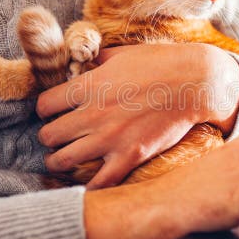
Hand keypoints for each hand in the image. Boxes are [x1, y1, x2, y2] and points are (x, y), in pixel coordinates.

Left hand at [36, 43, 238, 187]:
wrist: (195, 84)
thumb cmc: (160, 63)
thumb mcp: (121, 54)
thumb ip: (95, 62)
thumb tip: (79, 63)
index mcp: (89, 86)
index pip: (44, 105)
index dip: (45, 109)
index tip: (52, 112)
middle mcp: (94, 114)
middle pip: (48, 135)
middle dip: (49, 136)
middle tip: (57, 136)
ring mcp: (111, 138)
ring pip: (63, 160)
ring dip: (59, 160)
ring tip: (63, 159)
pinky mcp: (130, 156)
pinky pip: (98, 182)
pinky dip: (88, 185)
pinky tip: (86, 180)